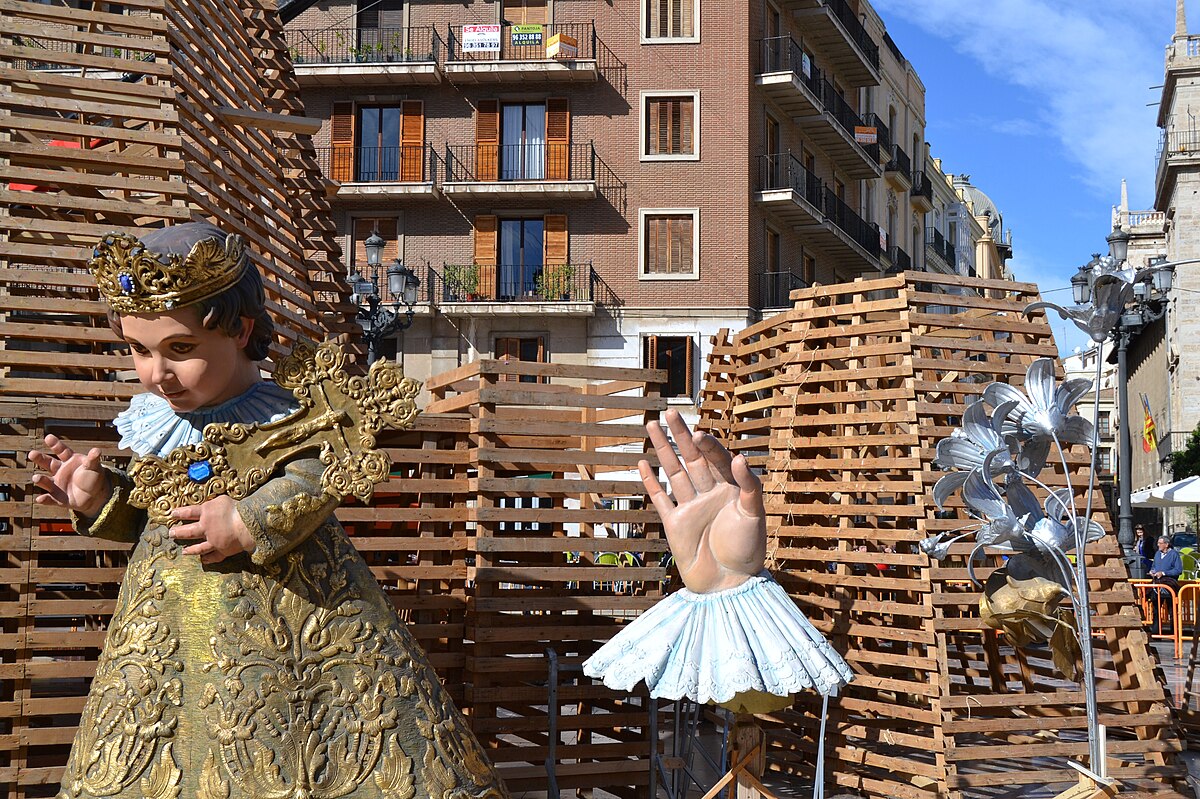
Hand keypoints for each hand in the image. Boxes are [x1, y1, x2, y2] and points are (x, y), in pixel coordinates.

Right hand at [29, 434, 111, 517]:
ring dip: (41, 480)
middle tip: (32, 454)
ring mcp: (58, 485)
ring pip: (47, 482)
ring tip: (36, 478)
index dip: (55, 444)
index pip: (62, 451)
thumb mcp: (94, 467)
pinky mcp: (59, 499)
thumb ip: (93, 459)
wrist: (96, 495)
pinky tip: (40, 499)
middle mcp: (60, 471)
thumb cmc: (93, 477)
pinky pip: (50, 499)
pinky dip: (45, 500)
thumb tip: (97, 451)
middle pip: (49, 463)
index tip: (48, 437)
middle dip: (40, 459)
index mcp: (69, 461)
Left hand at [170, 495, 256, 563]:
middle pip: (189, 531)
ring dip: (190, 550)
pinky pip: (214, 556)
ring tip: (184, 552)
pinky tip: (204, 560)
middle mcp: (206, 528)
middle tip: (171, 534)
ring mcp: (213, 541)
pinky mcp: (222, 550)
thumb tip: (207, 506)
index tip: (172, 514)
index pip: (189, 512)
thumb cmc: (237, 509)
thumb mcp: (222, 499)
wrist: (248, 525)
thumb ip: (213, 503)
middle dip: (179, 532)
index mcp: (206, 513)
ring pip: (199, 547)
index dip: (180, 513)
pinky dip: (209, 559)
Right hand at [641, 410, 765, 593]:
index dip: (708, 445)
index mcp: (730, 490)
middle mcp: (709, 494)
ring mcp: (690, 507)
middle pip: (691, 458)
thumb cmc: (747, 551)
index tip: (698, 433)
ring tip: (652, 426)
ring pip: (674, 472)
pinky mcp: (674, 524)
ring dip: (663, 449)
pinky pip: (660, 498)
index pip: (716, 459)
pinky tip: (643, 463)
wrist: (729, 585)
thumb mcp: (755, 515)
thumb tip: (739, 457)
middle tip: (669, 412)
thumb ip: (748, 486)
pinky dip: (651, 482)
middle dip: (680, 435)